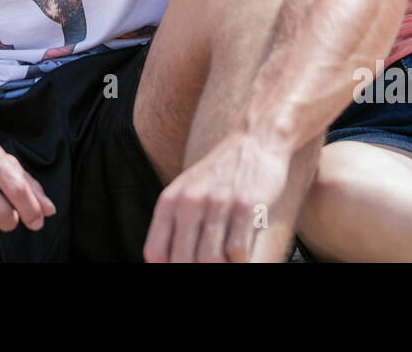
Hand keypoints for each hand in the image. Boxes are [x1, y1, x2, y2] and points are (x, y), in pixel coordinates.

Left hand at [143, 131, 292, 262]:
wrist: (256, 139)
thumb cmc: (221, 172)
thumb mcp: (187, 190)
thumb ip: (174, 222)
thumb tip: (166, 260)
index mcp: (170, 200)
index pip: (156, 252)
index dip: (167, 270)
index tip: (182, 269)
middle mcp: (190, 201)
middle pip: (182, 261)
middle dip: (196, 272)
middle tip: (211, 265)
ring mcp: (218, 203)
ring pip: (209, 260)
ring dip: (221, 267)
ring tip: (227, 260)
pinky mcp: (246, 206)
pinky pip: (237, 250)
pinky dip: (240, 260)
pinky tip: (242, 253)